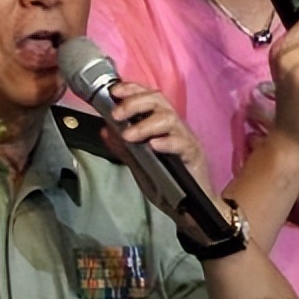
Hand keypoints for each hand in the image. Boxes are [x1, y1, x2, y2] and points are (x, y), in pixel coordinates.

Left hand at [99, 82, 218, 223]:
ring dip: (145, 124)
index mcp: (161, 126)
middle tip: (116, 115)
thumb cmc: (169, 184)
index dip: (132, 89)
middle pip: (159, 100)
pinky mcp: (194, 156)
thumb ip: (124, 148)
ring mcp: (185, 140)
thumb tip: (105, 131)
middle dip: (135, 102)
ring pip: (169, 119)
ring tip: (129, 135)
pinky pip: (182, 143)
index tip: (114, 91)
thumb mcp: (140, 165)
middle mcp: (174, 128)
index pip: (149, 97)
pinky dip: (166, 142)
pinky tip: (153, 146)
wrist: (190, 209)